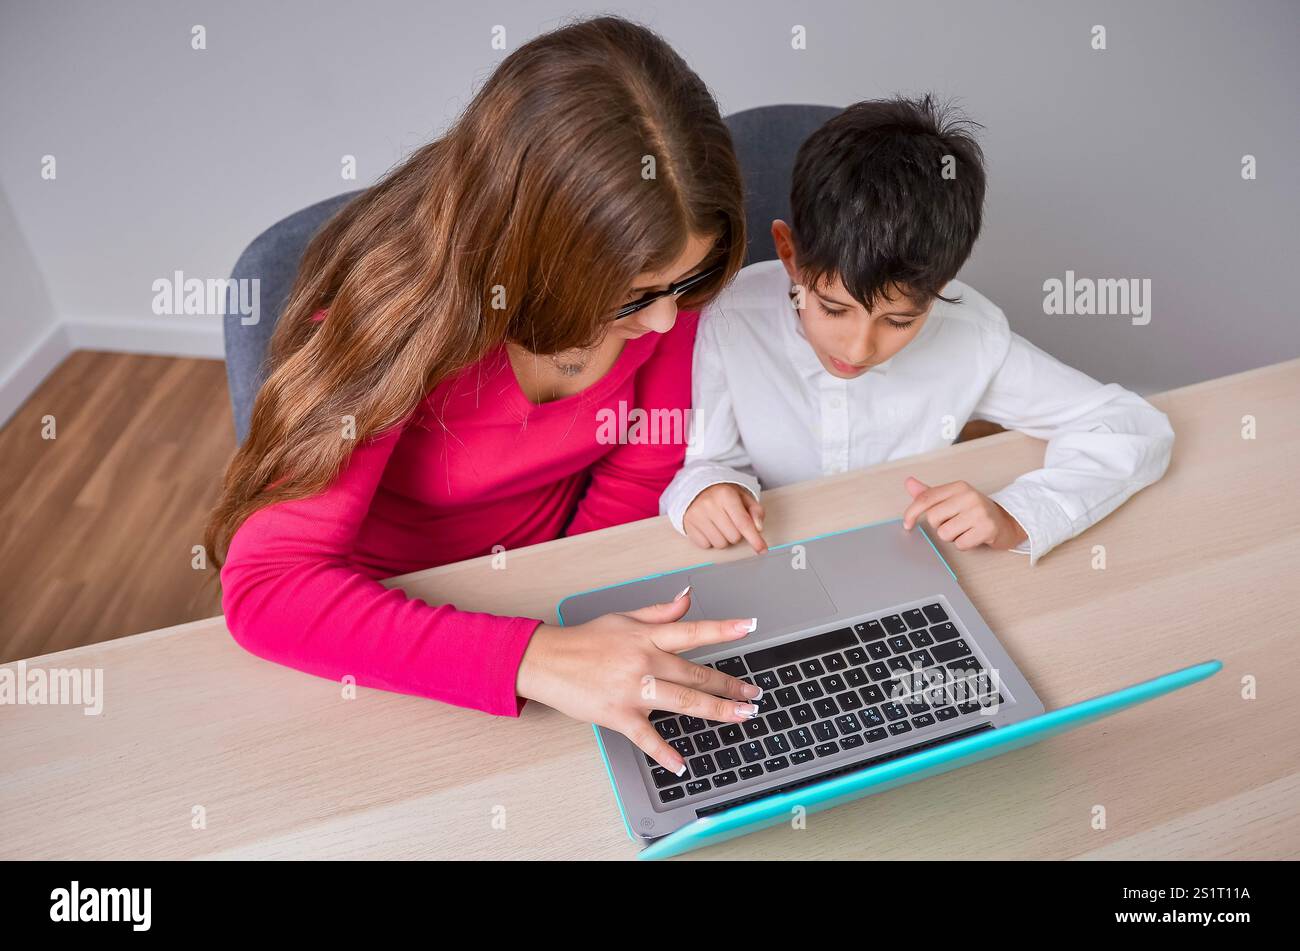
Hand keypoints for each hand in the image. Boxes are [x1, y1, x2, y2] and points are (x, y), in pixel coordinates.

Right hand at [516, 588, 760, 774]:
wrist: (547, 660)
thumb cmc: (584, 640)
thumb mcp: (624, 618)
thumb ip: (660, 612)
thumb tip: (688, 598)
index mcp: (648, 636)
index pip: (693, 630)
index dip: (724, 628)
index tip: (750, 627)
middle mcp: (646, 661)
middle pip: (697, 673)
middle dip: (730, 684)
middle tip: (754, 692)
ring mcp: (634, 690)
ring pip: (685, 701)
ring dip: (717, 710)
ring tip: (742, 715)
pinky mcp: (619, 715)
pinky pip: (647, 737)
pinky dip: (664, 753)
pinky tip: (681, 764)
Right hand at [682, 483, 766, 552]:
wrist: (697, 489)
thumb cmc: (723, 495)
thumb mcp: (743, 497)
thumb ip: (756, 511)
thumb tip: (758, 528)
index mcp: (726, 494)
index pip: (743, 522)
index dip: (755, 539)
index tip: (762, 549)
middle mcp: (709, 505)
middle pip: (734, 537)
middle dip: (736, 534)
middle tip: (731, 522)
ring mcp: (697, 516)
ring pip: (720, 544)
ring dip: (724, 538)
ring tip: (719, 525)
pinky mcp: (688, 525)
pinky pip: (706, 545)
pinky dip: (710, 540)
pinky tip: (709, 528)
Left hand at [901, 476, 1027, 551]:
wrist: (1007, 521)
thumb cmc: (975, 511)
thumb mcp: (952, 498)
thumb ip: (930, 493)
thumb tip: (909, 483)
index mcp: (958, 487)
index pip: (926, 498)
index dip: (912, 512)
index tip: (907, 524)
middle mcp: (969, 496)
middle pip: (933, 519)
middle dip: (940, 526)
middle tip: (955, 523)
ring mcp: (979, 512)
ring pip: (944, 534)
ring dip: (952, 537)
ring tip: (965, 529)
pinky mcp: (987, 529)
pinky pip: (960, 544)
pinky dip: (964, 544)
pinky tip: (973, 536)